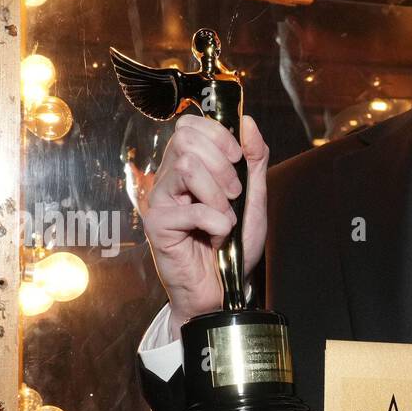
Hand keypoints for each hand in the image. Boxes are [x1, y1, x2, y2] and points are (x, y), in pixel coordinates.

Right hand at [141, 112, 268, 325]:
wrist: (226, 289)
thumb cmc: (234, 246)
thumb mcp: (253, 198)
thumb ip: (253, 160)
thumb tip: (247, 121)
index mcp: (188, 167)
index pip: (188, 125)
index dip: (218, 135)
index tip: (237, 160)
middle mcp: (169, 179)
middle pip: (185, 140)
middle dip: (222, 165)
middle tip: (234, 195)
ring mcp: (160, 201)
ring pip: (186, 167)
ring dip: (219, 196)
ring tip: (225, 219)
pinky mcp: (158, 226)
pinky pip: (192, 210)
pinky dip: (216, 224)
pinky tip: (217, 238)